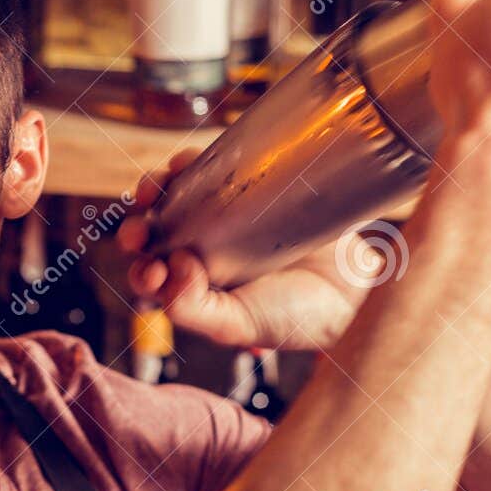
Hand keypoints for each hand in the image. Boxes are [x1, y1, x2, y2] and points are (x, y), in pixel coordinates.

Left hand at [116, 149, 378, 350]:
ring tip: (156, 188)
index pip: (151, 279)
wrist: (354, 284)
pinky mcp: (243, 187)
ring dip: (154, 189)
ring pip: (173, 198)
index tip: (154, 270)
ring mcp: (220, 218)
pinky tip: (185, 164)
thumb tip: (169, 271)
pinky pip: (208, 169)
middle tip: (139, 232)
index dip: (141, 272)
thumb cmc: (298, 315)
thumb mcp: (243, 326)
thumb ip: (198, 312)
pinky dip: (190, 164)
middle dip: (136, 230)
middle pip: (153, 234)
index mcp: (193, 291)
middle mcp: (201, 252)